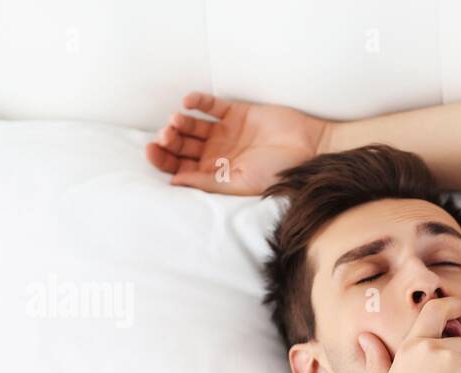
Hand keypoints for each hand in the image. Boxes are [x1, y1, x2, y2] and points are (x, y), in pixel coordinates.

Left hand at [145, 92, 330, 195]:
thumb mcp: (240, 183)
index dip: (163, 159)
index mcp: (216, 175)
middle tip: (166, 135)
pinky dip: (197, 102)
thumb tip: (174, 182)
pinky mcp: (235, 113)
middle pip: (182, 145)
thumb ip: (208, 182)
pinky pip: (210, 106)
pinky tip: (188, 102)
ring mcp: (225, 133)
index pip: (181, 167)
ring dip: (180, 121)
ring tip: (177, 119)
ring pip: (192, 125)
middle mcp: (217, 154)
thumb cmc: (278, 172)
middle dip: (169, 140)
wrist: (307, 148)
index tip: (152, 149)